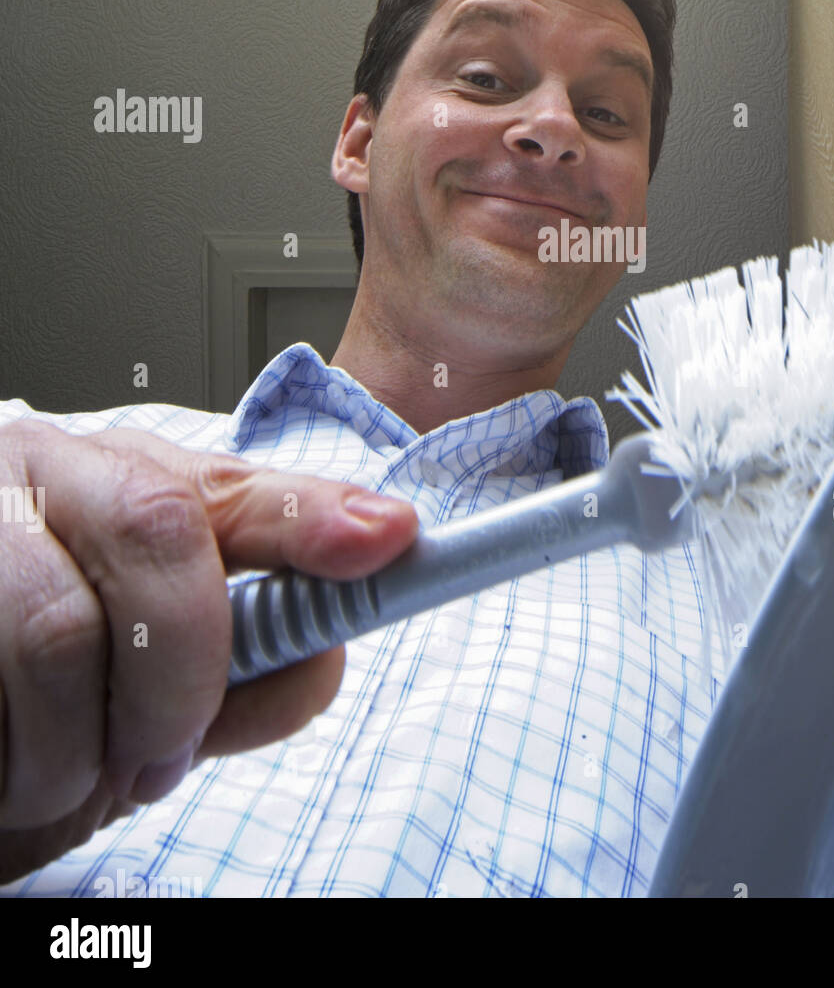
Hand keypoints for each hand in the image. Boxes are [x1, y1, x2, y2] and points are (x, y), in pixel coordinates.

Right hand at [0, 420, 418, 883]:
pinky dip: (10, 757)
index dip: (311, 516)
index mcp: (121, 478)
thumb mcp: (158, 676)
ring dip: (76, 744)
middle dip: (183, 674)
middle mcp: (49, 471)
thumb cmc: (47, 694)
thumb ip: (251, 657)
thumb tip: (330, 647)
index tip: (387, 539)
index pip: (232, 487)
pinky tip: (6, 759)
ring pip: (60, 627)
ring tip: (59, 771)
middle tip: (164, 752)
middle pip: (159, 530)